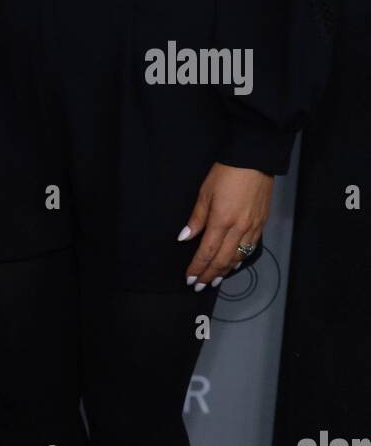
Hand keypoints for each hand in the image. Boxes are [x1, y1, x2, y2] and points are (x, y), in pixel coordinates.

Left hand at [178, 162, 272, 288]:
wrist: (254, 160)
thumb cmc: (227, 173)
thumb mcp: (205, 192)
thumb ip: (196, 218)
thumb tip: (184, 237)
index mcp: (221, 221)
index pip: (206, 252)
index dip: (197, 267)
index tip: (190, 278)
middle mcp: (238, 229)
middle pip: (222, 260)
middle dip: (209, 275)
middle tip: (199, 285)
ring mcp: (252, 228)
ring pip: (238, 257)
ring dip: (225, 271)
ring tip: (214, 280)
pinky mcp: (261, 224)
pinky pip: (250, 248)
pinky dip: (240, 260)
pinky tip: (234, 264)